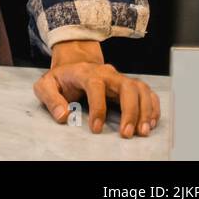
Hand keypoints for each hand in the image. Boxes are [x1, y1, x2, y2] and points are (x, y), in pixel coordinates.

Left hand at [32, 40, 160, 137]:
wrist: (74, 64)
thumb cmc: (61, 79)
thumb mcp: (45, 85)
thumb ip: (50, 99)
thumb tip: (64, 116)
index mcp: (85, 72)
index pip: (96, 86)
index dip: (98, 108)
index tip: (95, 129)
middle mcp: (107, 73)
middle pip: (126, 87)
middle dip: (130, 111)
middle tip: (127, 134)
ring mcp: (120, 78)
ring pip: (140, 89)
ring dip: (145, 111)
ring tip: (142, 132)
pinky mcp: (129, 85)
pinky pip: (147, 93)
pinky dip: (153, 107)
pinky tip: (150, 123)